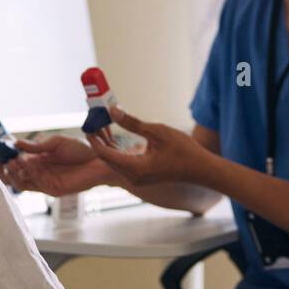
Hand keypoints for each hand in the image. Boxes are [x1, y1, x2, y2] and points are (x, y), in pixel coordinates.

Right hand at [0, 134, 111, 195]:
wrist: (101, 160)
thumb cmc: (81, 149)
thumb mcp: (56, 143)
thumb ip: (36, 146)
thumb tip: (16, 143)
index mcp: (37, 160)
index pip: (14, 160)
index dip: (3, 155)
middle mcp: (38, 172)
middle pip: (12, 174)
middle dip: (2, 166)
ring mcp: (44, 182)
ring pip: (19, 182)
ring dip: (12, 171)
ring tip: (12, 160)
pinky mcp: (52, 190)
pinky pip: (34, 184)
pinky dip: (27, 173)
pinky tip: (25, 162)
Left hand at [87, 105, 211, 185]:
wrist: (201, 169)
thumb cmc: (183, 150)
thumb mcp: (158, 132)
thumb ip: (133, 123)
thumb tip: (113, 110)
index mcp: (135, 168)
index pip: (105, 154)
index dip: (94, 139)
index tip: (87, 125)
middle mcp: (133, 176)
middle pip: (107, 157)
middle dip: (98, 140)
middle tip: (92, 122)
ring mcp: (137, 178)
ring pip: (114, 160)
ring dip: (107, 143)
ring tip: (100, 125)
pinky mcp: (141, 175)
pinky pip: (123, 162)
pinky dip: (116, 149)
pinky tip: (113, 135)